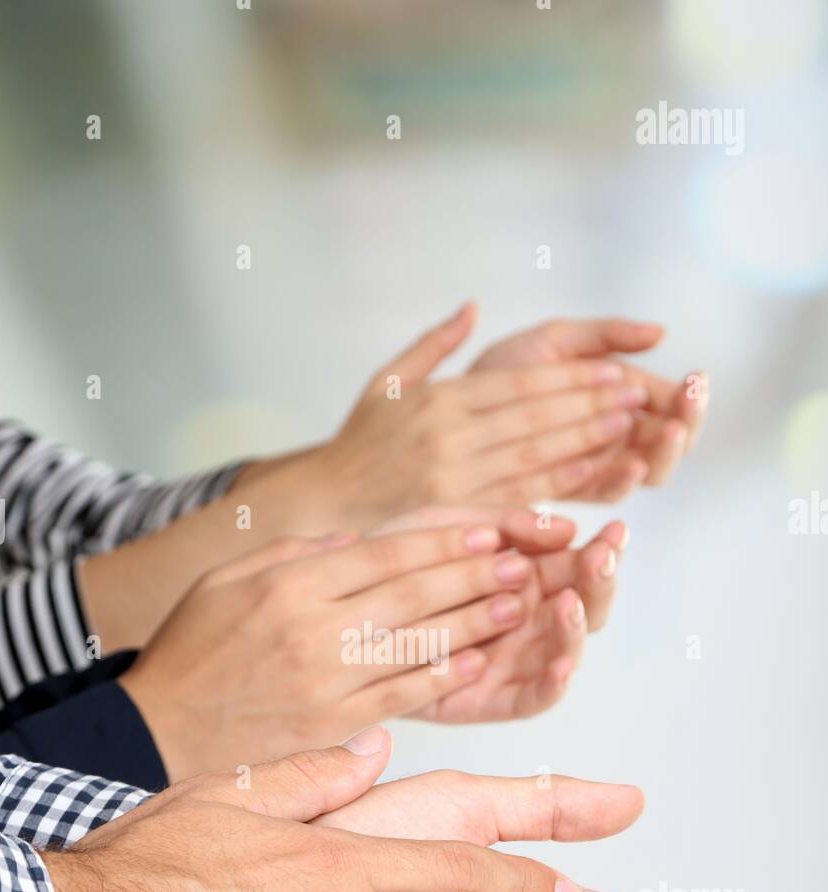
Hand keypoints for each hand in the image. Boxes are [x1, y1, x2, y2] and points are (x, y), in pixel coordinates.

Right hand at [118, 518, 576, 779]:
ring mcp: (326, 679)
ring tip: (517, 604)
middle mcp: (314, 628)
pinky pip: (400, 695)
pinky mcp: (332, 724)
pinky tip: (476, 661)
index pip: (385, 553)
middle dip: (473, 574)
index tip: (488, 532)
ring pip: (417, 642)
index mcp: (289, 584)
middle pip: (413, 593)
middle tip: (521, 561)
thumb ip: (288, 553)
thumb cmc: (190, 652)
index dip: (444, 541)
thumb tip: (352, 542)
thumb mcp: (222, 581)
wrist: (157, 732)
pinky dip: (442, 677)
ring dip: (473, 622)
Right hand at [228, 304, 647, 532]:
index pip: (519, 386)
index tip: (612, 369)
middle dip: (590, 404)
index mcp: (438, 401)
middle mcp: (448, 438)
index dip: (571, 378)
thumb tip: (471, 308)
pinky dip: (559, 484)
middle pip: (534, 418)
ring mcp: (454, 479)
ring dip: (585, 439)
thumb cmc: (359, 443)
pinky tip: (594, 472)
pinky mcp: (456, 514)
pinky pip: (518, 496)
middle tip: (636, 393)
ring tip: (627, 424)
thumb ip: (432, 345)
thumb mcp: (386, 382)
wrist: (325, 504)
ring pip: (534, 456)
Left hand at [378, 504, 626, 720]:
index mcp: (526, 578)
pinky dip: (551, 685)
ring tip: (572, 602)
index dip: (602, 551)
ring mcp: (509, 663)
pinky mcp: (485, 701)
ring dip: (576, 630)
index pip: (578, 567)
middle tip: (600, 560)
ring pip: (564, 653)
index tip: (615, 530)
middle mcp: (526, 623)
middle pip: (583, 610)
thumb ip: (507, 523)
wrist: (337, 606)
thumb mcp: (451, 526)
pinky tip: (562, 664)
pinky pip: (529, 701)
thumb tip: (568, 526)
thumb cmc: (394, 560)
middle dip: (598, 585)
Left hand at [470, 316, 708, 501]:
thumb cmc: (501, 371)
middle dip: (686, 424)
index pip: (671, 405)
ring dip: (663, 453)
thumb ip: (606, 335)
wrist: (449, 407)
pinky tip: (633, 464)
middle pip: (669, 443)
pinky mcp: (568, 493)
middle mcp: (614, 438)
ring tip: (670, 431)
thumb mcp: (556, 341)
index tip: (698, 379)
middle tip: (688, 407)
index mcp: (619, 399)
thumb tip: (661, 333)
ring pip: (647, 473)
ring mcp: (595, 468)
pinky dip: (623, 479)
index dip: (690, 396)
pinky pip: (603, 493)